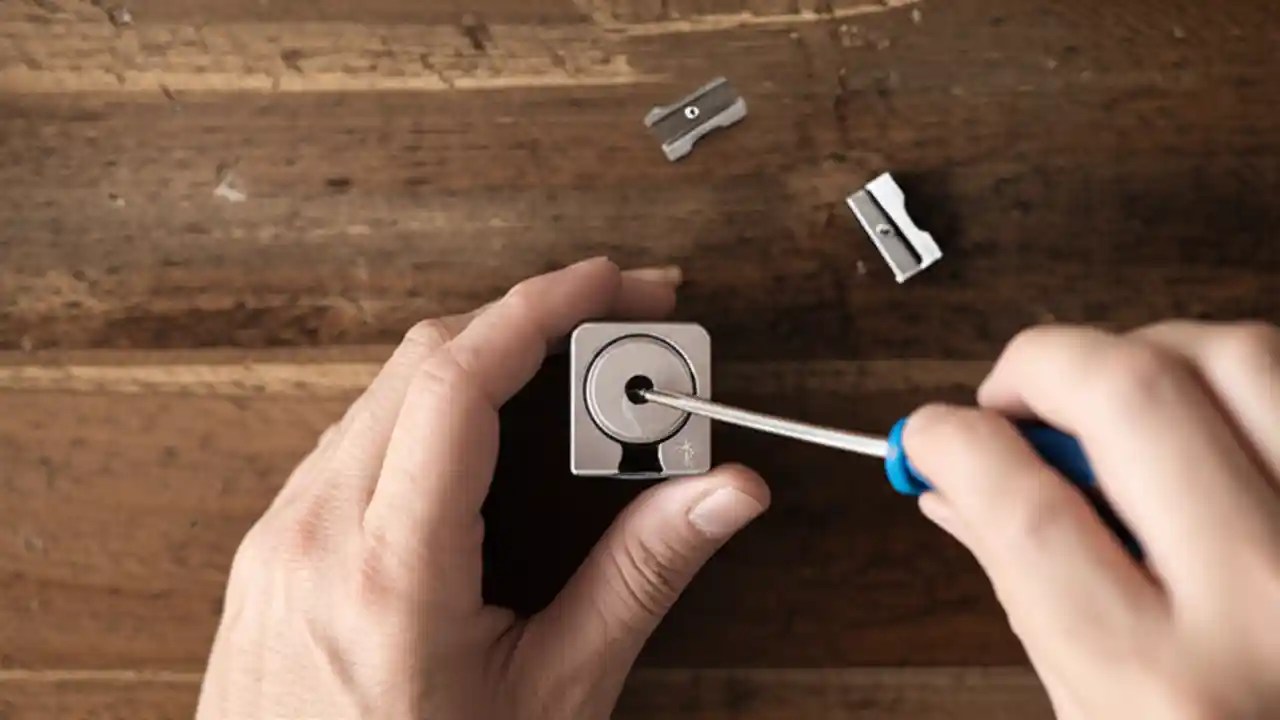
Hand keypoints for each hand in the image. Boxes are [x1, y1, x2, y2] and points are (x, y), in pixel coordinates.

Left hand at [196, 258, 769, 719]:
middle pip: (422, 363)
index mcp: (390, 569)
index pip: (459, 382)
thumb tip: (720, 495)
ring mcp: (280, 536)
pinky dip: (428, 410)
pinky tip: (482, 440)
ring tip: (566, 383)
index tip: (609, 282)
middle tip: (618, 330)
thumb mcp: (552, 694)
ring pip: (383, 392)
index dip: (542, 308)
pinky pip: (353, 437)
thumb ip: (638, 579)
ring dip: (477, 363)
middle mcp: (316, 533)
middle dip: (528, 322)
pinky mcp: (271, 547)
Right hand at [905, 321, 1279, 718]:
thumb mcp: (1100, 718)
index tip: (932, 432)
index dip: (952, 441)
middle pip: (1132, 392)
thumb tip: (955, 489)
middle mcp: (1267, 608)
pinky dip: (1245, 384)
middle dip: (1042, 362)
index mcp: (1163, 688)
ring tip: (1122, 402)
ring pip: (1239, 356)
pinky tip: (1212, 428)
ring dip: (1154, 354)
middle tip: (1017, 394)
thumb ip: (1029, 593)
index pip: (1024, 505)